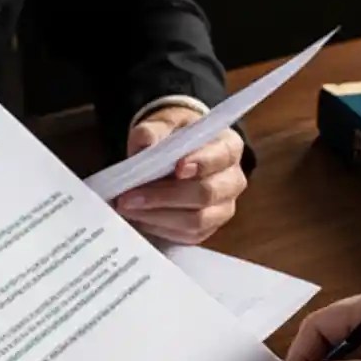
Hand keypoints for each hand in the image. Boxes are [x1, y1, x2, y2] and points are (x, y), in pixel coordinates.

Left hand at [117, 105, 246, 243]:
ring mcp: (222, 208)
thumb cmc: (173, 137)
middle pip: (206, 193)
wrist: (173, 154)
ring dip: (157, 216)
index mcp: (229, 148)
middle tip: (130, 196)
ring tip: (128, 208)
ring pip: (196, 220)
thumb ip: (154, 131)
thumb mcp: (163, 124)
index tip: (177, 168)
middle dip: (165, 196)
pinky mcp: (208, 229)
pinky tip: (139, 217)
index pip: (221, 157)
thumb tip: (146, 143)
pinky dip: (159, 228)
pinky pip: (186, 236)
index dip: (202, 163)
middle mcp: (232, 180)